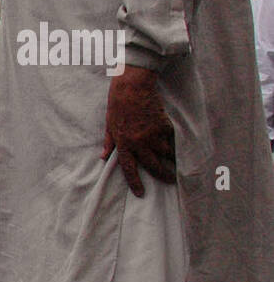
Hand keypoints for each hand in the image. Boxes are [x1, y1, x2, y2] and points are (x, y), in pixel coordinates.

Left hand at [102, 65, 174, 196]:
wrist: (132, 87)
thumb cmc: (117, 105)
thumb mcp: (109, 125)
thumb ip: (109, 142)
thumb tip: (103, 157)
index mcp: (123, 144)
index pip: (129, 169)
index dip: (135, 183)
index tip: (141, 193)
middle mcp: (138, 143)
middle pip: (153, 166)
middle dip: (163, 176)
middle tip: (171, 181)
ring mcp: (152, 135)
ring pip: (166, 153)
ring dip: (172, 159)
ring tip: (178, 163)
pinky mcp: (164, 126)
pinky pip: (172, 138)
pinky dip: (175, 140)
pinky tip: (178, 142)